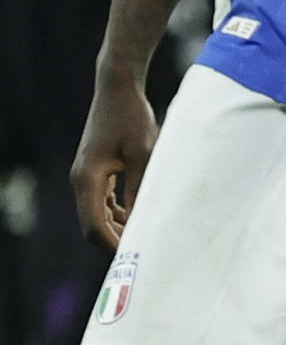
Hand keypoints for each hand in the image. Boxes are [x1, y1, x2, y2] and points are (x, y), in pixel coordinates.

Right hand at [71, 74, 157, 247]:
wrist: (118, 90)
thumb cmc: (132, 117)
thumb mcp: (143, 152)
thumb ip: (141, 186)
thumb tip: (145, 218)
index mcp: (88, 179)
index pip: (94, 225)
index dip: (113, 244)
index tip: (135, 255)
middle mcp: (81, 180)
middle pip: (92, 224)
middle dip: (115, 239)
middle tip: (145, 251)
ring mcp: (86, 175)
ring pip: (96, 214)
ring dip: (117, 226)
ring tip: (146, 236)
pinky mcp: (95, 170)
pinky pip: (101, 201)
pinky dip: (116, 212)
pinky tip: (138, 214)